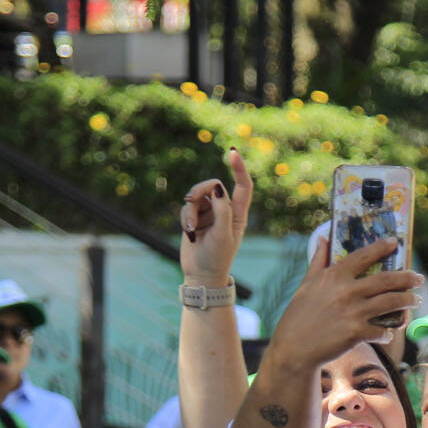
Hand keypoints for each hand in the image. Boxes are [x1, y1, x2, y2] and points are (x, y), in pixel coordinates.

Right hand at [179, 149, 252, 286]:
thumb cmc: (217, 258)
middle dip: (200, 191)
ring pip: (197, 195)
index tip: (231, 152)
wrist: (201, 275)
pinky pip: (187, 206)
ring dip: (190, 209)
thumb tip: (218, 187)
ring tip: (190, 227)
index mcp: (238, 214)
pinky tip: (187, 232)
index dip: (239, 168)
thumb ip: (222, 210)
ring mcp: (209, 213)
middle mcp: (224, 210)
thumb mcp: (223, 235)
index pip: (243, 186)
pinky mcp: (194, 218)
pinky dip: (185, 216)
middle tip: (191, 201)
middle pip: (213, 185)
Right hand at [265, 235, 423, 373]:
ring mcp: (353, 312)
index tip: (394, 243)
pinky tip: (389, 332)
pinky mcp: (356, 333)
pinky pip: (381, 330)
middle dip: (407, 278)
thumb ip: (318, 260)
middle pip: (386, 279)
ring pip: (390, 302)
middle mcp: (346, 291)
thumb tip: (323, 238)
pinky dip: (388, 332)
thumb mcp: (306, 283)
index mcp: (334, 276)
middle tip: (418, 278)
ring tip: (415, 300)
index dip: (381, 248)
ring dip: (407, 300)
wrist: (293, 347)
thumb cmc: (298, 315)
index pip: (363, 256)